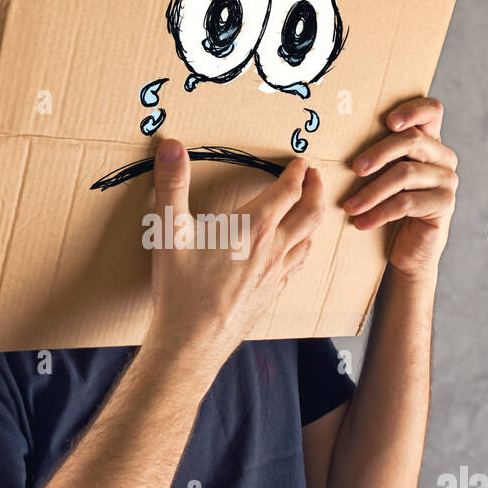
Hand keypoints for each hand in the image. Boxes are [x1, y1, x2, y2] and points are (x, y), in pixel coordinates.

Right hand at [147, 138, 323, 359]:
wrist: (192, 341)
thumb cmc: (181, 289)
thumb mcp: (170, 231)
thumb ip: (172, 185)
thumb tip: (171, 146)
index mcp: (253, 227)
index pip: (288, 191)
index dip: (297, 172)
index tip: (301, 162)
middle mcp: (273, 249)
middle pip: (311, 213)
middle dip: (317, 190)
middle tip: (316, 177)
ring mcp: (276, 274)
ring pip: (309, 239)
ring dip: (315, 218)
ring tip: (312, 208)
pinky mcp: (273, 294)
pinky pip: (298, 264)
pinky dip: (304, 247)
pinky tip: (298, 250)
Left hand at [343, 97, 457, 280]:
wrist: (407, 251)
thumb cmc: (387, 207)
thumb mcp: (381, 176)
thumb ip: (375, 155)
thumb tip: (335, 138)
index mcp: (429, 141)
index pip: (432, 110)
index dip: (413, 110)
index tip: (388, 122)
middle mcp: (443, 157)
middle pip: (412, 141)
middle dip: (379, 153)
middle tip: (355, 168)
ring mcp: (447, 180)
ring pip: (406, 174)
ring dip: (372, 191)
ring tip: (349, 206)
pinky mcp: (444, 204)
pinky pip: (407, 203)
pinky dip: (379, 212)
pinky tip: (361, 222)